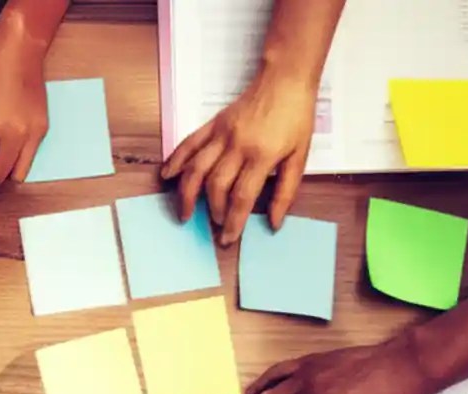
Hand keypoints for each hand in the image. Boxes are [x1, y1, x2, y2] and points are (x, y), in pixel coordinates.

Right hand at [162, 68, 316, 245]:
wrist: (285, 80)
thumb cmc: (296, 117)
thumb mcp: (300, 156)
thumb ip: (286, 191)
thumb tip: (274, 222)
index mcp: (262, 156)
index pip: (242, 196)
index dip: (234, 221)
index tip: (228, 238)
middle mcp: (237, 146)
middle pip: (216, 186)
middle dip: (213, 210)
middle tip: (215, 225)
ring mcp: (222, 135)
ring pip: (196, 169)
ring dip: (188, 194)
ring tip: (185, 213)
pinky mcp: (213, 125)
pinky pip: (189, 144)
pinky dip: (176, 160)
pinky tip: (167, 176)